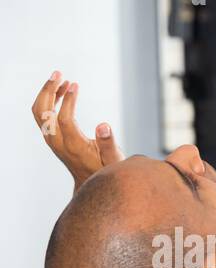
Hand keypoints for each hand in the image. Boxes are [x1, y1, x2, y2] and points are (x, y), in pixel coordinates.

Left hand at [31, 72, 123, 189]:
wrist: (89, 183)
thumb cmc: (105, 170)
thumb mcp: (114, 160)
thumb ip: (109, 143)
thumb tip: (103, 125)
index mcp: (73, 146)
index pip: (63, 119)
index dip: (68, 101)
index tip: (74, 85)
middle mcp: (58, 142)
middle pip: (42, 111)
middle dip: (48, 90)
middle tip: (58, 74)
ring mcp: (52, 139)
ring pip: (39, 111)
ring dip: (47, 93)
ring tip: (60, 79)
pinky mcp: (51, 136)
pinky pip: (43, 115)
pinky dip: (49, 100)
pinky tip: (62, 92)